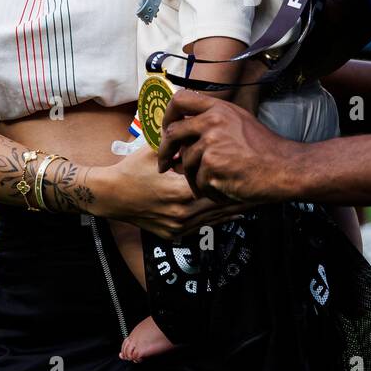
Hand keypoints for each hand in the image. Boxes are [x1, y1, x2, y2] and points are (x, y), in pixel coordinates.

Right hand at [91, 146, 249, 239]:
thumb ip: (180, 145)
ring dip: (233, 210)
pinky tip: (230, 212)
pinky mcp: (174, 234)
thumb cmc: (132, 170)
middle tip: (260, 189)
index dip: (234, 179)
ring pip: (214, 220)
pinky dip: (217, 219)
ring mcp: (179, 227)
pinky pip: (202, 228)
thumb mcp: (156, 151)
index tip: (250, 172)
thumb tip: (202, 135)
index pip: (217, 186)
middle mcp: (183, 213)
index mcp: (181, 190)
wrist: (110, 196)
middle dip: (240, 197)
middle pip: (221, 206)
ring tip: (251, 201)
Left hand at [157, 90, 297, 203]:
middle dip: (165, 152)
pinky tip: (225, 188)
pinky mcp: (212, 169)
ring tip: (215, 181)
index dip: (168, 115)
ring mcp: (211, 146)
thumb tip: (184, 133)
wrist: (285, 168)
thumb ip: (213, 121)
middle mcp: (212, 123)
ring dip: (195, 176)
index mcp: (219, 109)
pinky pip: (198, 183)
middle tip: (165, 164)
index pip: (180, 100)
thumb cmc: (266, 149)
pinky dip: (209, 190)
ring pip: (186, 163)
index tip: (165, 130)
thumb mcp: (239, 122)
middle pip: (173, 134)